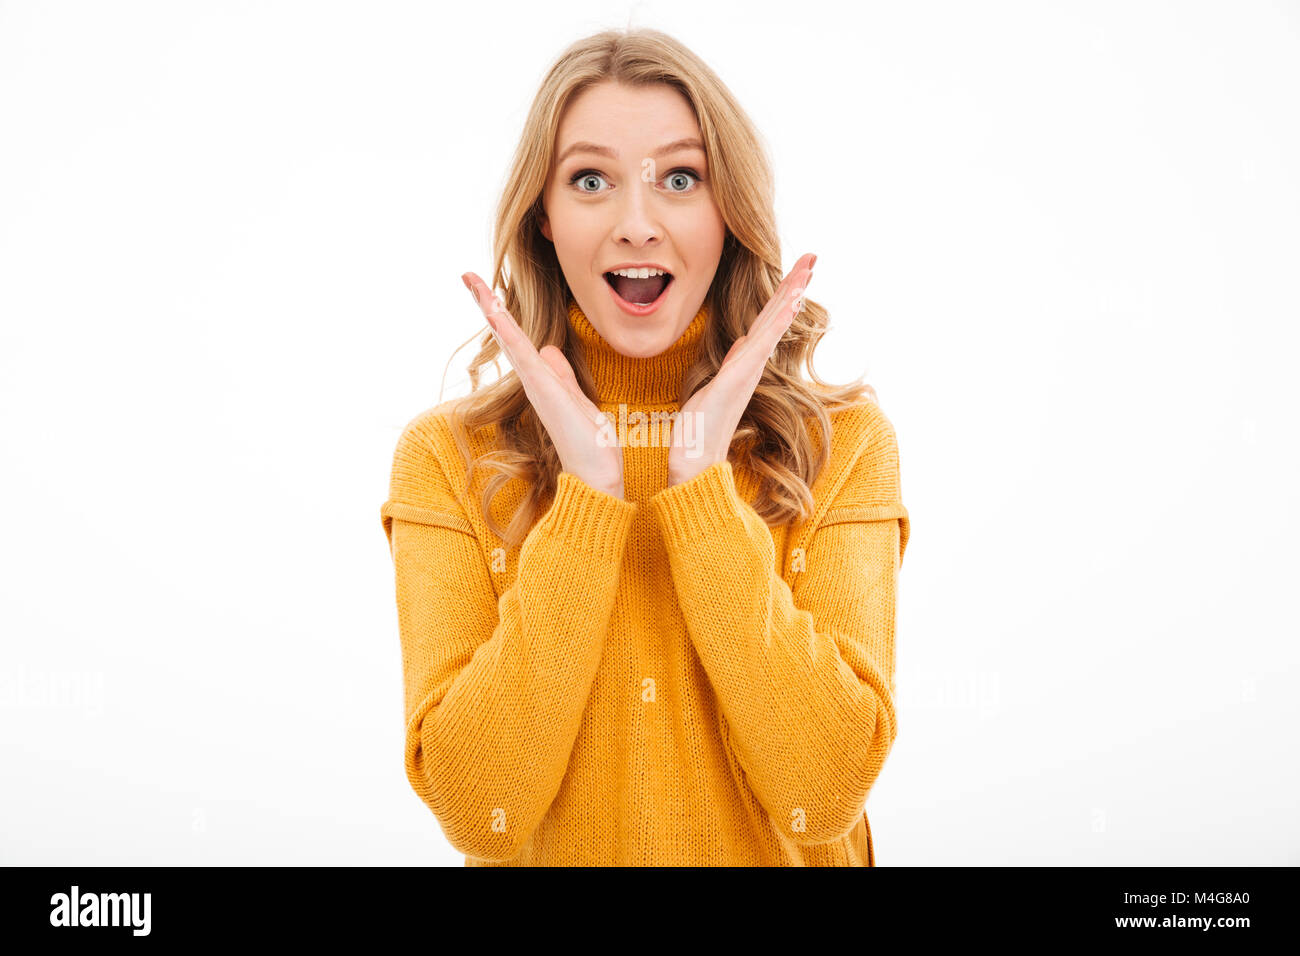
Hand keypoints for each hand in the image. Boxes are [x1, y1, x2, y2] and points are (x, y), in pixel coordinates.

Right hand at [462, 272, 625, 498]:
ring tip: (473, 283)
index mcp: (541, 379)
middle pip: (505, 334)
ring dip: (492, 310)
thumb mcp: (577, 398)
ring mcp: (537, 385)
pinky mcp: (545, 391)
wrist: (594, 474)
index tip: (488, 288)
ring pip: (510, 340)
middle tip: (466, 275)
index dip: (502, 314)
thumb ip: (562, 374)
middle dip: (486, 304)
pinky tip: (497, 315)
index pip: (518, 339)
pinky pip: (524, 357)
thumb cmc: (588, 442)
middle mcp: (533, 381)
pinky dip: (509, 335)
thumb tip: (549, 350)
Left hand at [666, 253, 817, 486]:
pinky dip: (777, 323)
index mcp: (744, 363)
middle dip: (794, 285)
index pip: (766, 322)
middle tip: (812, 257)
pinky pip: (761, 345)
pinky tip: (790, 304)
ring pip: (773, 325)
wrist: (695, 459)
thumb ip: (731, 363)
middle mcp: (751, 365)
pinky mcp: (737, 379)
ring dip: (791, 296)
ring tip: (807, 270)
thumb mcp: (712, 384)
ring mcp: (747, 371)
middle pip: (776, 316)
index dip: (782, 295)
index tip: (797, 271)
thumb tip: (741, 344)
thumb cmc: (701, 428)